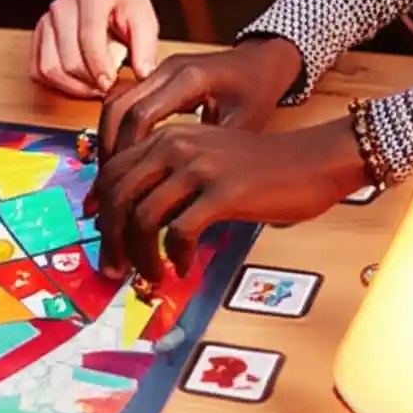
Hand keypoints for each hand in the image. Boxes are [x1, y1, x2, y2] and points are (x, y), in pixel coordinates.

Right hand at [32, 0, 156, 97]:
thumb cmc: (123, 0)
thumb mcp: (144, 16)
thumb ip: (145, 45)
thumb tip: (144, 74)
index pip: (89, 37)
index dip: (99, 67)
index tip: (110, 85)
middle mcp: (62, 6)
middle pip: (68, 59)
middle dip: (88, 81)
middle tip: (107, 87)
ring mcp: (46, 21)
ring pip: (49, 68)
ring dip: (72, 87)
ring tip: (93, 87)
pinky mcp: (38, 35)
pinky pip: (38, 70)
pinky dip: (56, 84)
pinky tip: (77, 82)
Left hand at [91, 117, 368, 280]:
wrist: (313, 160)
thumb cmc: (258, 167)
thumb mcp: (204, 159)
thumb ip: (167, 177)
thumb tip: (130, 217)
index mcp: (166, 137)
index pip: (112, 173)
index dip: (100, 210)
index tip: (101, 237)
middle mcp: (175, 146)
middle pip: (119, 197)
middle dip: (109, 240)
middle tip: (114, 270)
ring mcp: (198, 168)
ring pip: (142, 218)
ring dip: (140, 256)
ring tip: (151, 275)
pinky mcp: (223, 193)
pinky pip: (180, 232)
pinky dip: (175, 257)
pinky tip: (183, 268)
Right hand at [95, 37, 302, 165]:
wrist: (262, 61)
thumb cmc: (258, 91)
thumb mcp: (243, 125)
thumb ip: (210, 154)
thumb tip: (179, 193)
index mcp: (191, 79)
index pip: (142, 115)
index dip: (129, 151)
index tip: (128, 182)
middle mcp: (168, 68)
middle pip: (118, 105)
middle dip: (109, 145)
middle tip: (108, 181)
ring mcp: (159, 69)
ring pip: (114, 101)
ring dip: (107, 136)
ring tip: (109, 172)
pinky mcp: (155, 75)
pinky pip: (123, 99)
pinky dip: (116, 127)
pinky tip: (120, 154)